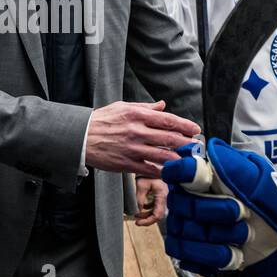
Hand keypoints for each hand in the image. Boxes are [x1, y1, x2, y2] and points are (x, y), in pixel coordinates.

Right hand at [85, 100, 199, 176]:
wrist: (80, 138)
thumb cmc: (101, 121)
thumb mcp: (122, 107)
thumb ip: (145, 107)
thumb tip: (163, 105)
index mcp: (136, 115)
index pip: (167, 119)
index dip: (184, 125)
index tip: (195, 129)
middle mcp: (136, 131)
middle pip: (169, 138)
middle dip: (186, 142)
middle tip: (197, 145)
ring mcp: (132, 149)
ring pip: (162, 155)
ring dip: (178, 158)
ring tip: (188, 159)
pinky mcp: (126, 163)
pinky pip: (149, 169)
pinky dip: (162, 171)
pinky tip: (170, 171)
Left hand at [134, 175, 167, 225]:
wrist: (153, 162)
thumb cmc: (148, 171)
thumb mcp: (141, 184)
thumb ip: (139, 198)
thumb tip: (138, 210)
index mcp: (162, 194)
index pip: (157, 214)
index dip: (148, 221)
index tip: (138, 223)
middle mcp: (164, 196)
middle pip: (158, 214)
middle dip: (147, 219)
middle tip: (137, 221)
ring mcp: (163, 195)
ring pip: (157, 210)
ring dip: (147, 214)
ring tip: (137, 215)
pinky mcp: (160, 194)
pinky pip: (155, 205)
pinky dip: (148, 209)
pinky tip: (142, 207)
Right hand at [160, 139, 276, 276]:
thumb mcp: (273, 187)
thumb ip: (239, 169)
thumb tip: (210, 149)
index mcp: (215, 175)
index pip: (181, 169)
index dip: (184, 174)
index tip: (202, 180)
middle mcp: (198, 197)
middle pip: (182, 203)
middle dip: (214, 213)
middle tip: (243, 215)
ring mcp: (194, 224)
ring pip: (181, 231)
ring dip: (215, 238)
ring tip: (243, 237)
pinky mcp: (194, 250)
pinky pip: (184, 254)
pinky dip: (211, 257)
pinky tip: (233, 255)